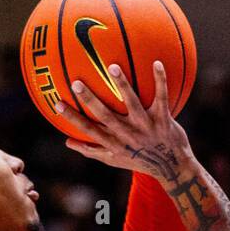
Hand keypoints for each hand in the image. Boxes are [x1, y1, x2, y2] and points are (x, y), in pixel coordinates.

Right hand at [54, 61, 193, 180]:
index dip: (72, 118)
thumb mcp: (114, 159)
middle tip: (76, 83)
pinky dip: (160, 80)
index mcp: (114, 144)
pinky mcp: (163, 120)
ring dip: (123, 85)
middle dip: (91, 100)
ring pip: (132, 104)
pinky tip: (156, 62)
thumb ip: (91, 150)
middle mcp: (128, 135)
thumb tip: (67, 142)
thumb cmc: (139, 160)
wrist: (172, 168)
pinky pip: (162, 97)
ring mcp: (146, 127)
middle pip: (106, 116)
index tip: (57, 103)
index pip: (88, 130)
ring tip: (113, 67)